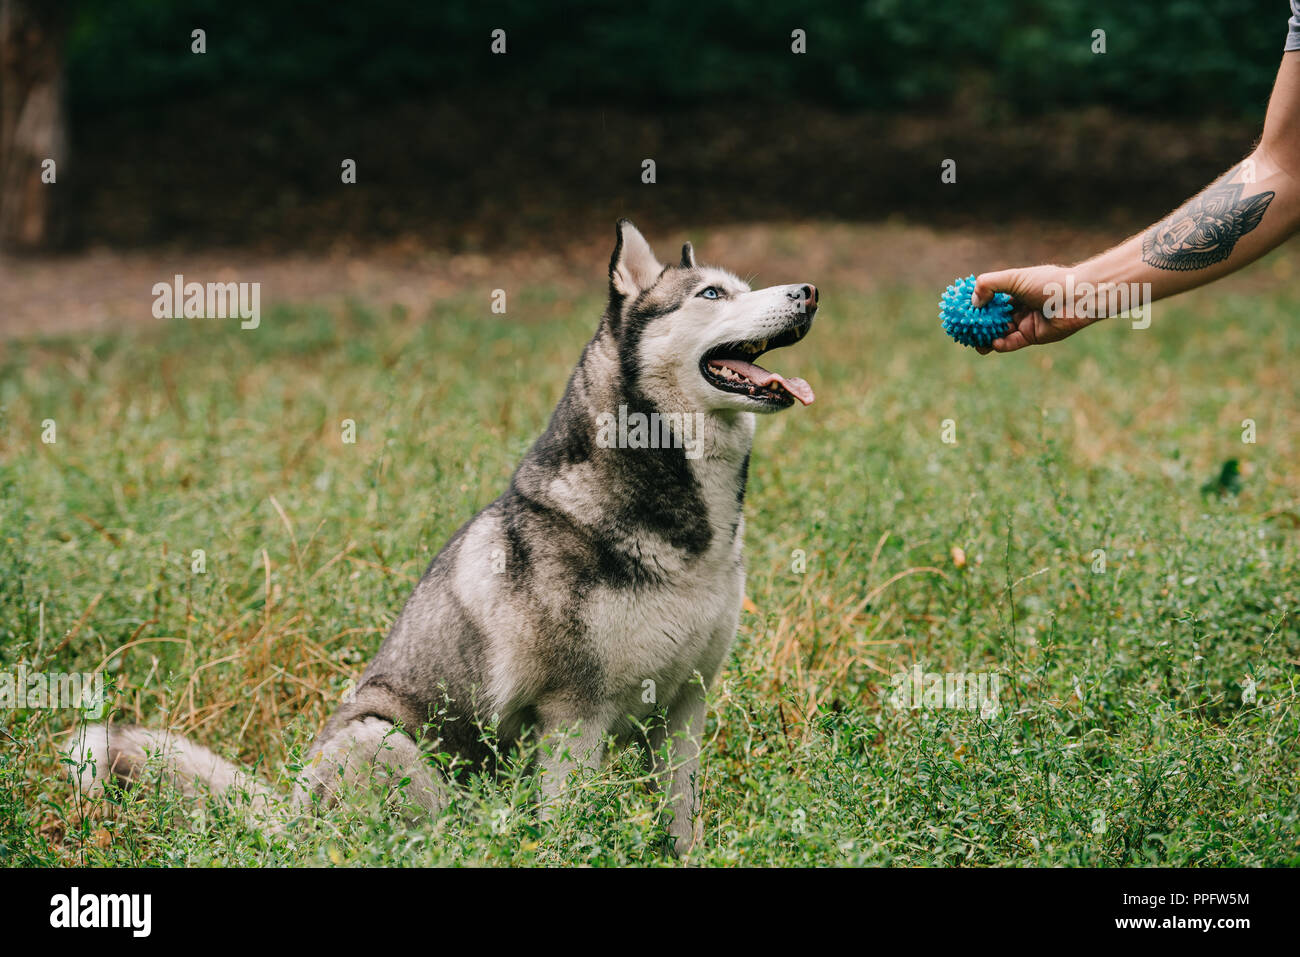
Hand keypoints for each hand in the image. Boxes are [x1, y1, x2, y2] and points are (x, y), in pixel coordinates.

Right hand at [971, 265, 1098, 353]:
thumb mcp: (1014, 278)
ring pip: (999, 332)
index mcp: (1014, 290)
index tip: (960, 310)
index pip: (989, 298)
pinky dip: (1001, 344)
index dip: (975, 304)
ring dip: (985, 337)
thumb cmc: (1049, 283)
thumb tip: (973, 301)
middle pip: (992, 318)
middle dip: (977, 324)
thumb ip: (990, 285)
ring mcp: (1024, 322)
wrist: (1078, 297)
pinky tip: (993, 343)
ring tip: (974, 341)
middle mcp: (1018, 306)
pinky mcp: (1032, 336)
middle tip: (963, 330)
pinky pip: (1011, 343)